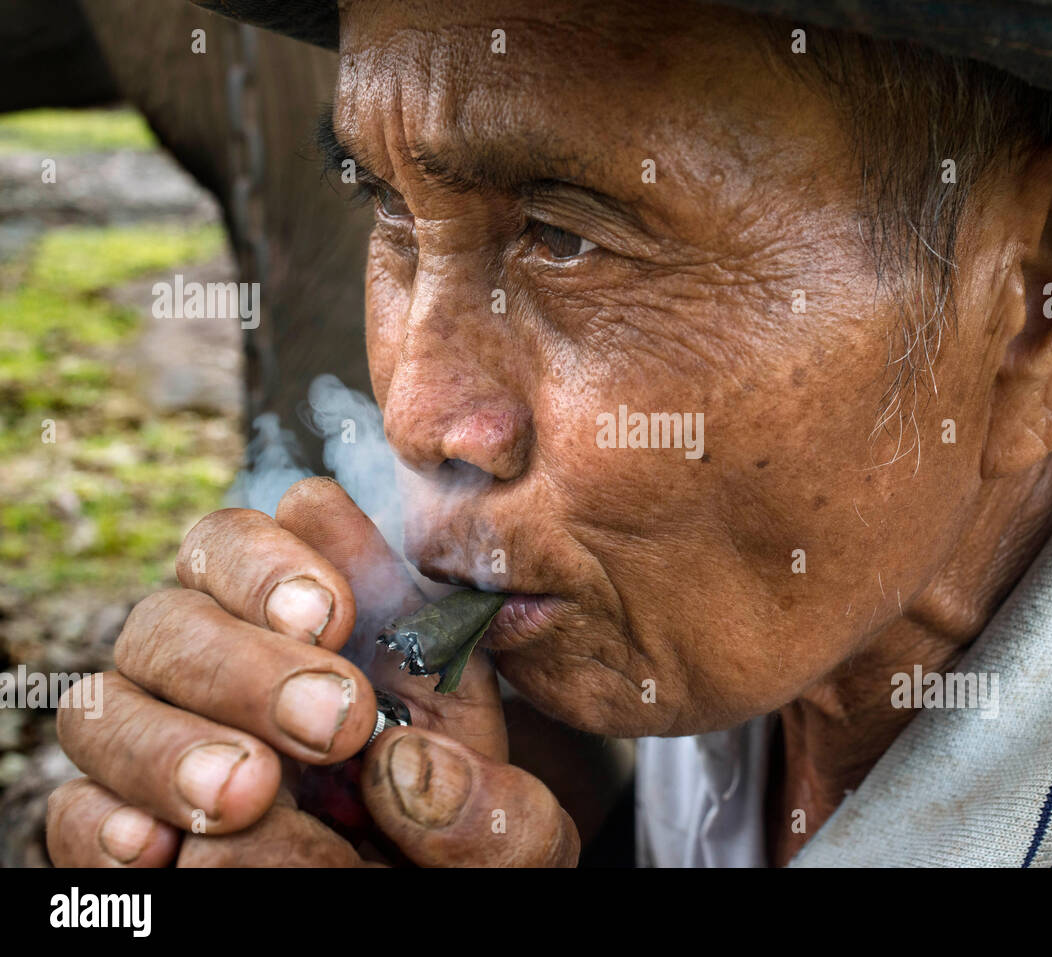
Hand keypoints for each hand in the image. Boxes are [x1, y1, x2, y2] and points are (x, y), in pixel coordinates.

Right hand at [47, 477, 578, 866]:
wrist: (417, 902)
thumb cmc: (464, 859)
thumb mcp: (511, 837)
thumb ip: (493, 807)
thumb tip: (408, 772)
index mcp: (341, 634)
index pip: (282, 529)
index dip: (287, 556)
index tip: (333, 614)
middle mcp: (237, 666)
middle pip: (180, 608)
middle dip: (245, 661)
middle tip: (330, 723)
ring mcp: (166, 742)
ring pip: (105, 702)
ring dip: (169, 743)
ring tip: (245, 793)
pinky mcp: (121, 825)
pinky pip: (74, 808)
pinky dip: (103, 822)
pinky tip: (159, 847)